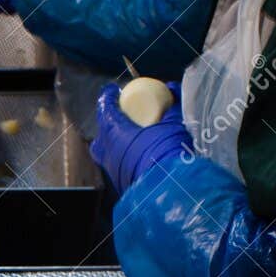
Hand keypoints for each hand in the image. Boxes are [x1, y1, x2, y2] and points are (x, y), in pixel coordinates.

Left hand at [90, 81, 190, 195]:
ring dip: (116, 141)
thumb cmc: (167, 152)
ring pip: (107, 151)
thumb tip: (172, 89)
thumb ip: (172, 106)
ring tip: (132, 135)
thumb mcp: (173, 124)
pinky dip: (124, 155)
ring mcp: (111, 169)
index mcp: (114, 133)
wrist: (168, 188)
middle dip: (110, 123)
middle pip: (102, 133)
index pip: (105, 110)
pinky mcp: (120, 182)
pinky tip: (137, 153)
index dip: (107, 98)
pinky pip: (117, 163)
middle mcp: (107, 151)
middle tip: (123, 116)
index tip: (112, 91)